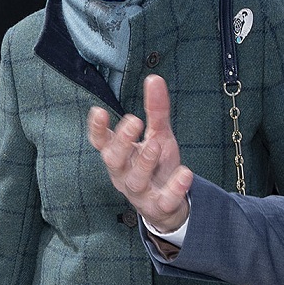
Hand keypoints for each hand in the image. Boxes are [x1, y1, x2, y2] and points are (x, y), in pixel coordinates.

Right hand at [89, 75, 194, 233]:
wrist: (167, 204)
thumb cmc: (157, 166)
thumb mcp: (159, 134)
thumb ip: (155, 110)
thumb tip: (154, 78)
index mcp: (120, 155)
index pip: (101, 142)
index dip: (97, 129)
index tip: (99, 110)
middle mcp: (123, 174)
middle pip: (114, 160)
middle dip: (122, 141)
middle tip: (134, 120)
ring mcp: (140, 192)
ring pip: (135, 180)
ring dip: (144, 162)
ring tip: (156, 143)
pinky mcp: (158, 206)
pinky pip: (163, 200)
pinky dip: (174, 188)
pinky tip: (186, 173)